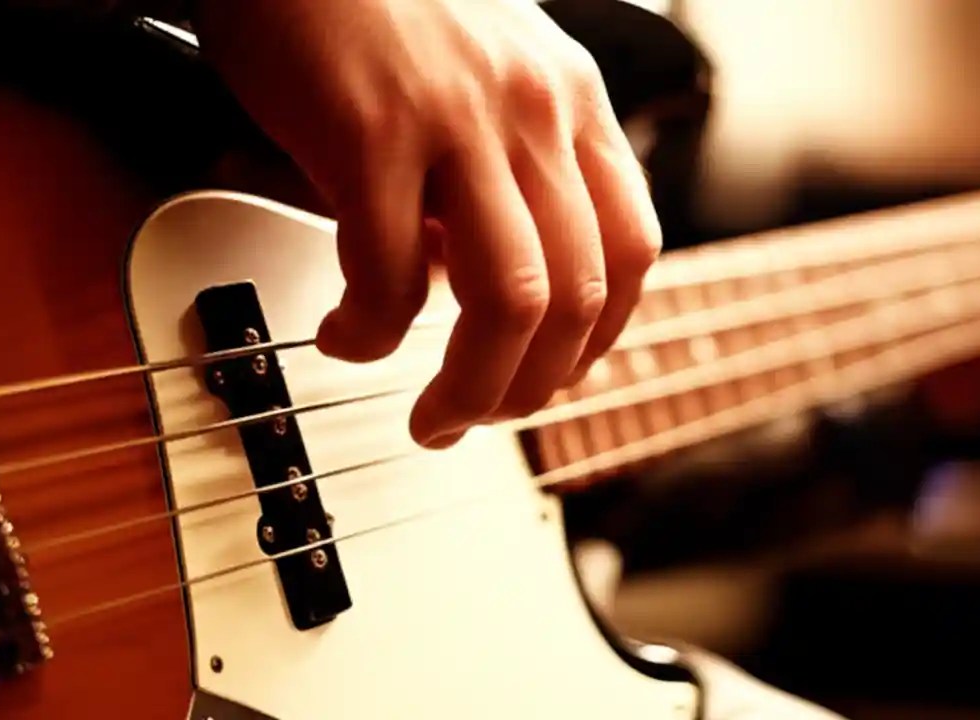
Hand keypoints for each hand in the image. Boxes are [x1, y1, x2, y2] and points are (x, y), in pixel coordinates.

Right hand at [191, 0, 659, 447]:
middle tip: (480, 418)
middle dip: (532, 388)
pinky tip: (348, 334)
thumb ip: (508, 168)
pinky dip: (371, 332)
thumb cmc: (381, 3)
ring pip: (511, 301)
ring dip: (473, 386)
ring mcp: (458, 120)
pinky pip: (391, 274)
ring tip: (433, 415)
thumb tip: (480, 283)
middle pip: (577, 295)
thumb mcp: (490, 70)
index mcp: (572, 100)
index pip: (631, 251)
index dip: (599, 339)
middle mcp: (533, 110)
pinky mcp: (371, 131)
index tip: (553, 376)